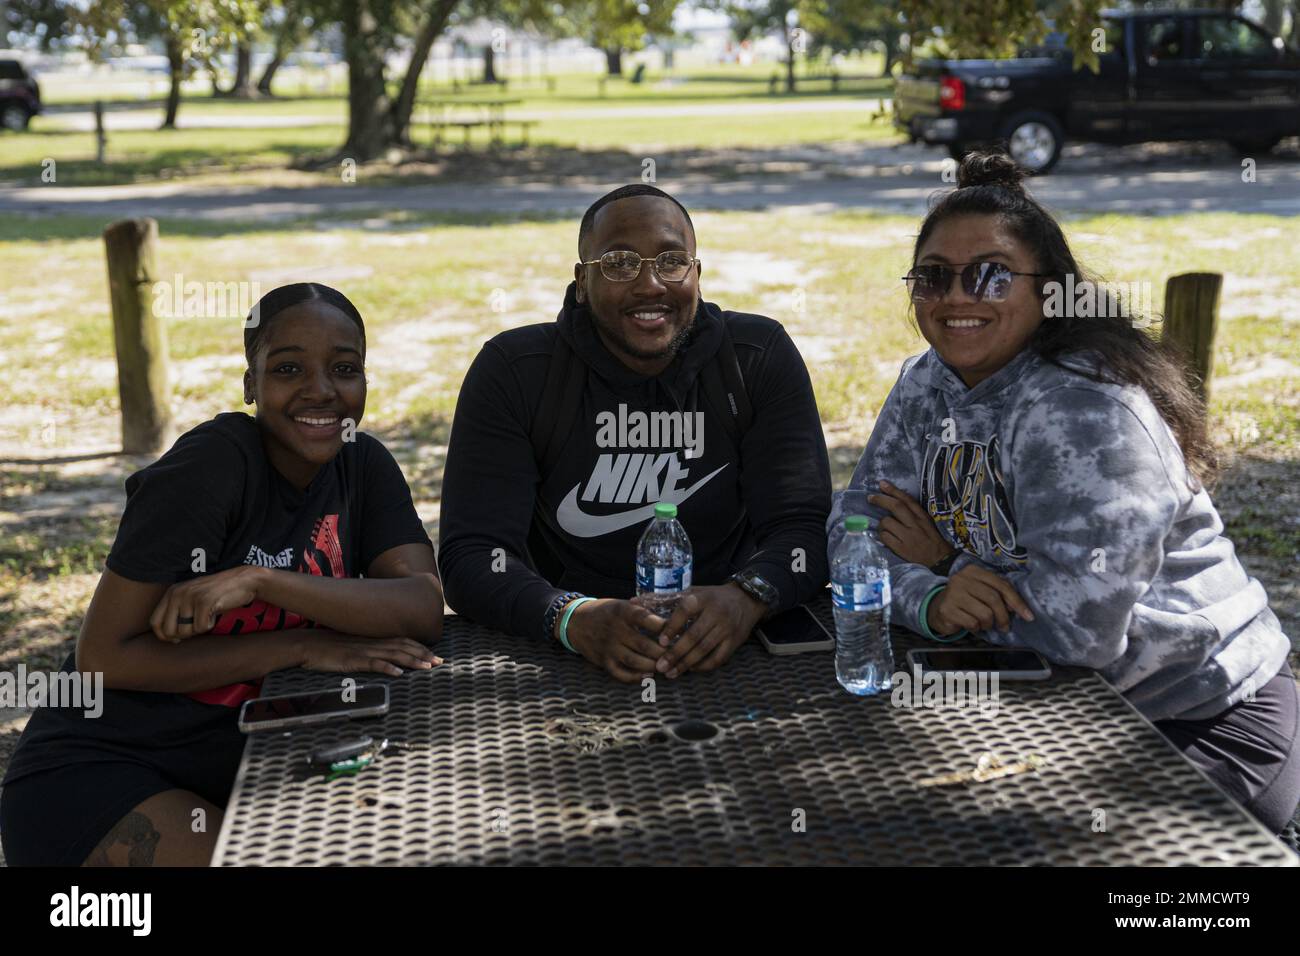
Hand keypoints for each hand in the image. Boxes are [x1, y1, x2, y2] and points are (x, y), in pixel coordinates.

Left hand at [150, 565, 264, 642]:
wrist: (242, 580)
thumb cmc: (217, 595)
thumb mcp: (192, 600)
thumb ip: (177, 615)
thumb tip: (171, 639)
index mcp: (171, 593)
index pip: (154, 622)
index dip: (164, 635)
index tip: (178, 637)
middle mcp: (177, 593)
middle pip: (169, 631)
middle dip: (184, 634)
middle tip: (197, 624)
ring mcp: (190, 596)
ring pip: (186, 631)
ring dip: (199, 628)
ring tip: (208, 614)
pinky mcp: (204, 601)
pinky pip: (201, 627)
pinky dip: (210, 624)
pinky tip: (215, 612)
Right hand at [297, 628, 442, 676]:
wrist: (307, 644)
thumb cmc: (328, 646)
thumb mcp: (353, 645)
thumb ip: (369, 648)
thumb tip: (384, 658)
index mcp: (373, 638)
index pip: (402, 640)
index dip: (420, 647)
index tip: (434, 655)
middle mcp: (372, 642)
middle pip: (403, 646)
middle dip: (423, 654)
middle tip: (439, 662)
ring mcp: (363, 650)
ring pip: (393, 654)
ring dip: (412, 661)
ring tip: (427, 667)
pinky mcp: (352, 659)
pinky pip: (373, 663)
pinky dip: (387, 668)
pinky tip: (398, 674)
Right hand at [563, 598, 667, 682]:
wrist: (576, 622)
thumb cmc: (606, 612)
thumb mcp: (622, 604)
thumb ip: (642, 612)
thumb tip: (671, 619)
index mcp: (622, 612)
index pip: (646, 619)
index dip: (663, 627)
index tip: (677, 632)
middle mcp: (615, 630)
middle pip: (644, 645)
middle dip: (663, 652)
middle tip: (676, 655)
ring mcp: (609, 647)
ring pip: (635, 661)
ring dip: (653, 666)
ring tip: (666, 666)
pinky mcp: (604, 661)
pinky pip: (621, 673)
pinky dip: (636, 677)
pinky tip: (648, 675)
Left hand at [636, 583, 765, 678]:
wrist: (746, 599)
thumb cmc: (711, 597)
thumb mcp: (691, 592)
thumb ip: (663, 598)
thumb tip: (633, 602)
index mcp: (702, 598)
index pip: (685, 611)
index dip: (672, 627)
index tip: (661, 641)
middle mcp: (716, 612)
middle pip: (694, 636)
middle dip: (676, 653)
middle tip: (660, 666)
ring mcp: (727, 628)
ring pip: (704, 650)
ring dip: (686, 664)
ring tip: (671, 673)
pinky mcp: (735, 641)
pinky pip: (718, 658)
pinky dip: (703, 666)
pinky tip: (690, 670)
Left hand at [869, 479, 954, 566]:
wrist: (941, 561)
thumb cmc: (933, 541)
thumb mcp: (928, 523)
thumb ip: (914, 514)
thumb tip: (895, 502)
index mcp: (922, 517)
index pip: (907, 500)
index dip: (893, 490)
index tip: (882, 484)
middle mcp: (915, 524)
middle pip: (895, 506)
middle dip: (880, 500)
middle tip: (871, 498)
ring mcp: (908, 537)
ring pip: (886, 522)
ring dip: (882, 524)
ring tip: (886, 528)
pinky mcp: (902, 548)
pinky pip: (885, 537)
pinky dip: (883, 536)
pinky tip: (887, 538)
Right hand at [927, 565, 1034, 635]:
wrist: (937, 607)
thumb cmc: (966, 599)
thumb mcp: (982, 591)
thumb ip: (998, 594)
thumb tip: (1017, 608)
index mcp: (974, 571)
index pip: (1001, 585)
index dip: (1017, 602)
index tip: (1028, 616)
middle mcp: (962, 579)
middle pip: (994, 599)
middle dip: (1003, 617)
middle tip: (1005, 626)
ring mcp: (953, 594)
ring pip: (984, 613)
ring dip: (988, 624)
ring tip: (984, 624)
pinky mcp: (947, 609)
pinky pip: (972, 623)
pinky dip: (976, 628)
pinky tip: (971, 625)